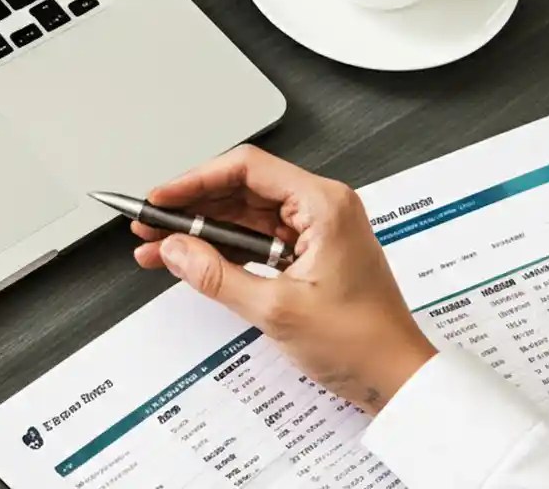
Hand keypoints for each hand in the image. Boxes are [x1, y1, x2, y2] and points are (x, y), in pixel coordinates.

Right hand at [132, 146, 435, 414]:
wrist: (397, 378)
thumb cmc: (363, 342)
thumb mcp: (276, 309)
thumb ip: (217, 275)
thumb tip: (175, 250)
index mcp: (323, 205)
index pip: (245, 169)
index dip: (194, 181)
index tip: (161, 199)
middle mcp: (321, 208)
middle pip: (239, 189)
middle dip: (191, 207)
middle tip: (151, 223)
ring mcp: (314, 229)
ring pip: (242, 214)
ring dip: (200, 229)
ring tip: (159, 244)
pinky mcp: (307, 251)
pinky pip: (254, 238)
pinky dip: (220, 249)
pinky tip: (190, 260)